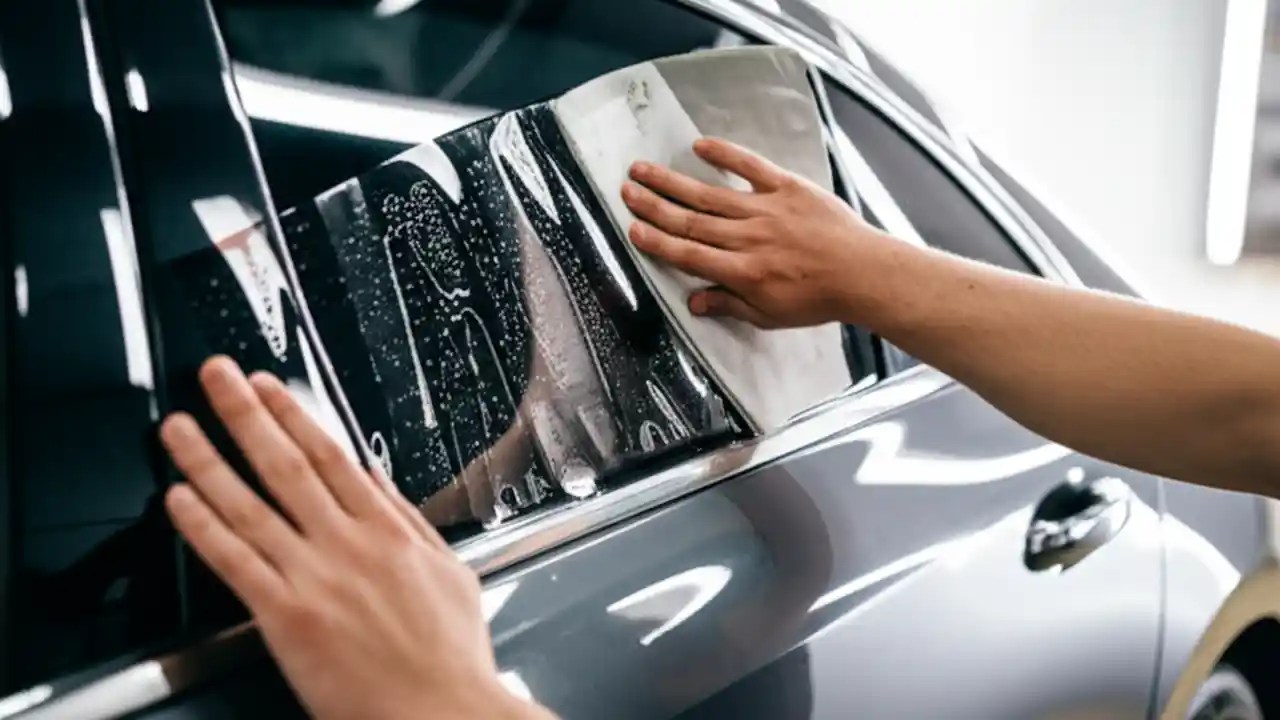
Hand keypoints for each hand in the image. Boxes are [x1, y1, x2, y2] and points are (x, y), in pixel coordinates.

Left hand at [159, 357, 552, 719]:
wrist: (440, 712)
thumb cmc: (449, 655)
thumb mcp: (449, 571)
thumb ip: (409, 520)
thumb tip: (376, 480)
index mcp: (386, 531)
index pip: (331, 455)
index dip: (294, 414)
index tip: (268, 385)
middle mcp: (345, 544)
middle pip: (285, 464)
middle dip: (245, 414)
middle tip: (215, 375)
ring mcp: (313, 577)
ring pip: (250, 505)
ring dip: (208, 460)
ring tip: (178, 426)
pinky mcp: (284, 617)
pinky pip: (235, 563)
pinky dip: (204, 528)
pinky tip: (179, 500)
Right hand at [621, 137, 909, 328]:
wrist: (864, 274)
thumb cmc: (819, 299)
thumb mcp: (771, 315)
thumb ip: (730, 305)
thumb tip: (694, 302)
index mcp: (743, 272)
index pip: (689, 254)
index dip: (657, 242)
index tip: (632, 229)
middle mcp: (748, 238)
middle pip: (690, 220)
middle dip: (654, 206)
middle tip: (626, 192)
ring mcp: (766, 210)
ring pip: (710, 194)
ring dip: (674, 181)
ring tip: (645, 170)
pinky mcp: (788, 188)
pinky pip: (751, 167)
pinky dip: (726, 154)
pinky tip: (699, 145)